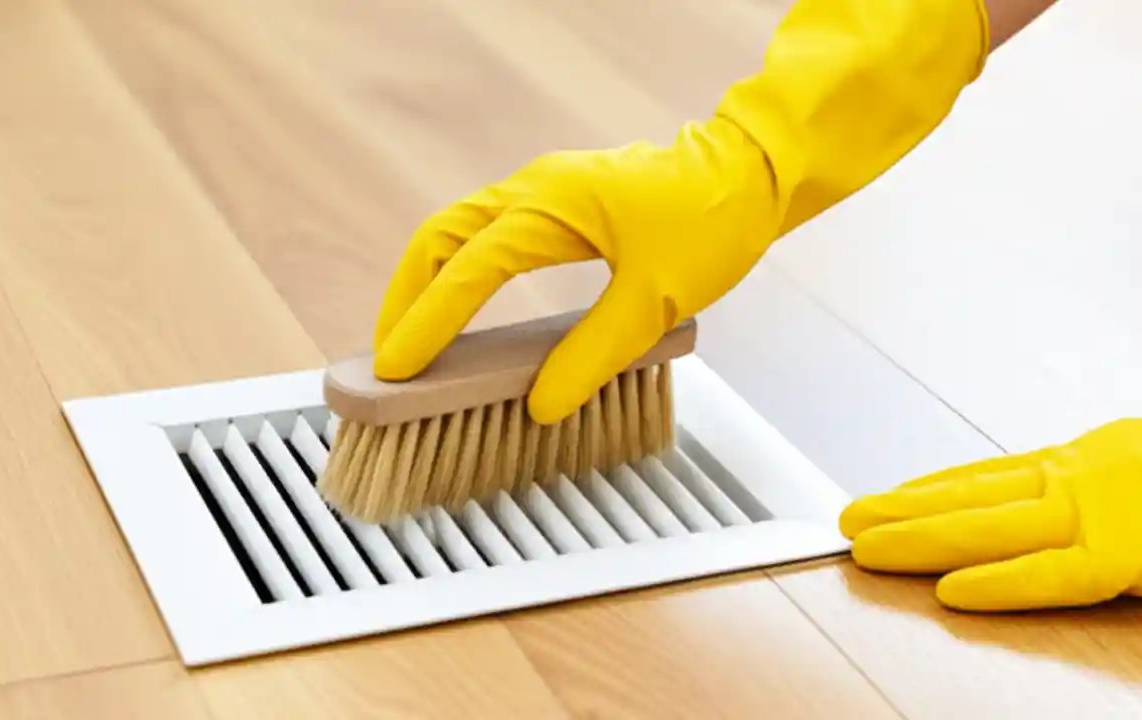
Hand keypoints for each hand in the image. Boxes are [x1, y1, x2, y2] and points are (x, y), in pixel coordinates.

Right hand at [373, 0, 988, 424]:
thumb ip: (593, 354)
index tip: (394, 371)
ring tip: (414, 339)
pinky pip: (486, 232)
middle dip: (406, 299)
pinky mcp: (556, 201)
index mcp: (551, 208)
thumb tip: (540, 403)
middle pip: (439, 239)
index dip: (428, 323)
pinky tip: (462, 304)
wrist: (752, 172)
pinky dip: (459, 270)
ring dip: (428, 282)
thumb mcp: (656, 300)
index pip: (469, 270)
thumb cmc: (711, 223)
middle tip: (390, 360)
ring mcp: (542, 190)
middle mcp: (534, 190)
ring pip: (457, 231)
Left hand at [840, 418, 1141, 611]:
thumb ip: (1088, 486)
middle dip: (903, 510)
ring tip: (868, 548)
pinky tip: (952, 594)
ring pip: (990, 527)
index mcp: (1085, 460)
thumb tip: (1040, 497)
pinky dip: (1000, 585)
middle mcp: (1080, 476)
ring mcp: (1102, 511)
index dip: (928, 488)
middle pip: (971, 495)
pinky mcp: (1133, 553)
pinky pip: (1053, 574)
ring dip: (922, 540)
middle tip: (848, 519)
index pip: (986, 473)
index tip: (885, 495)